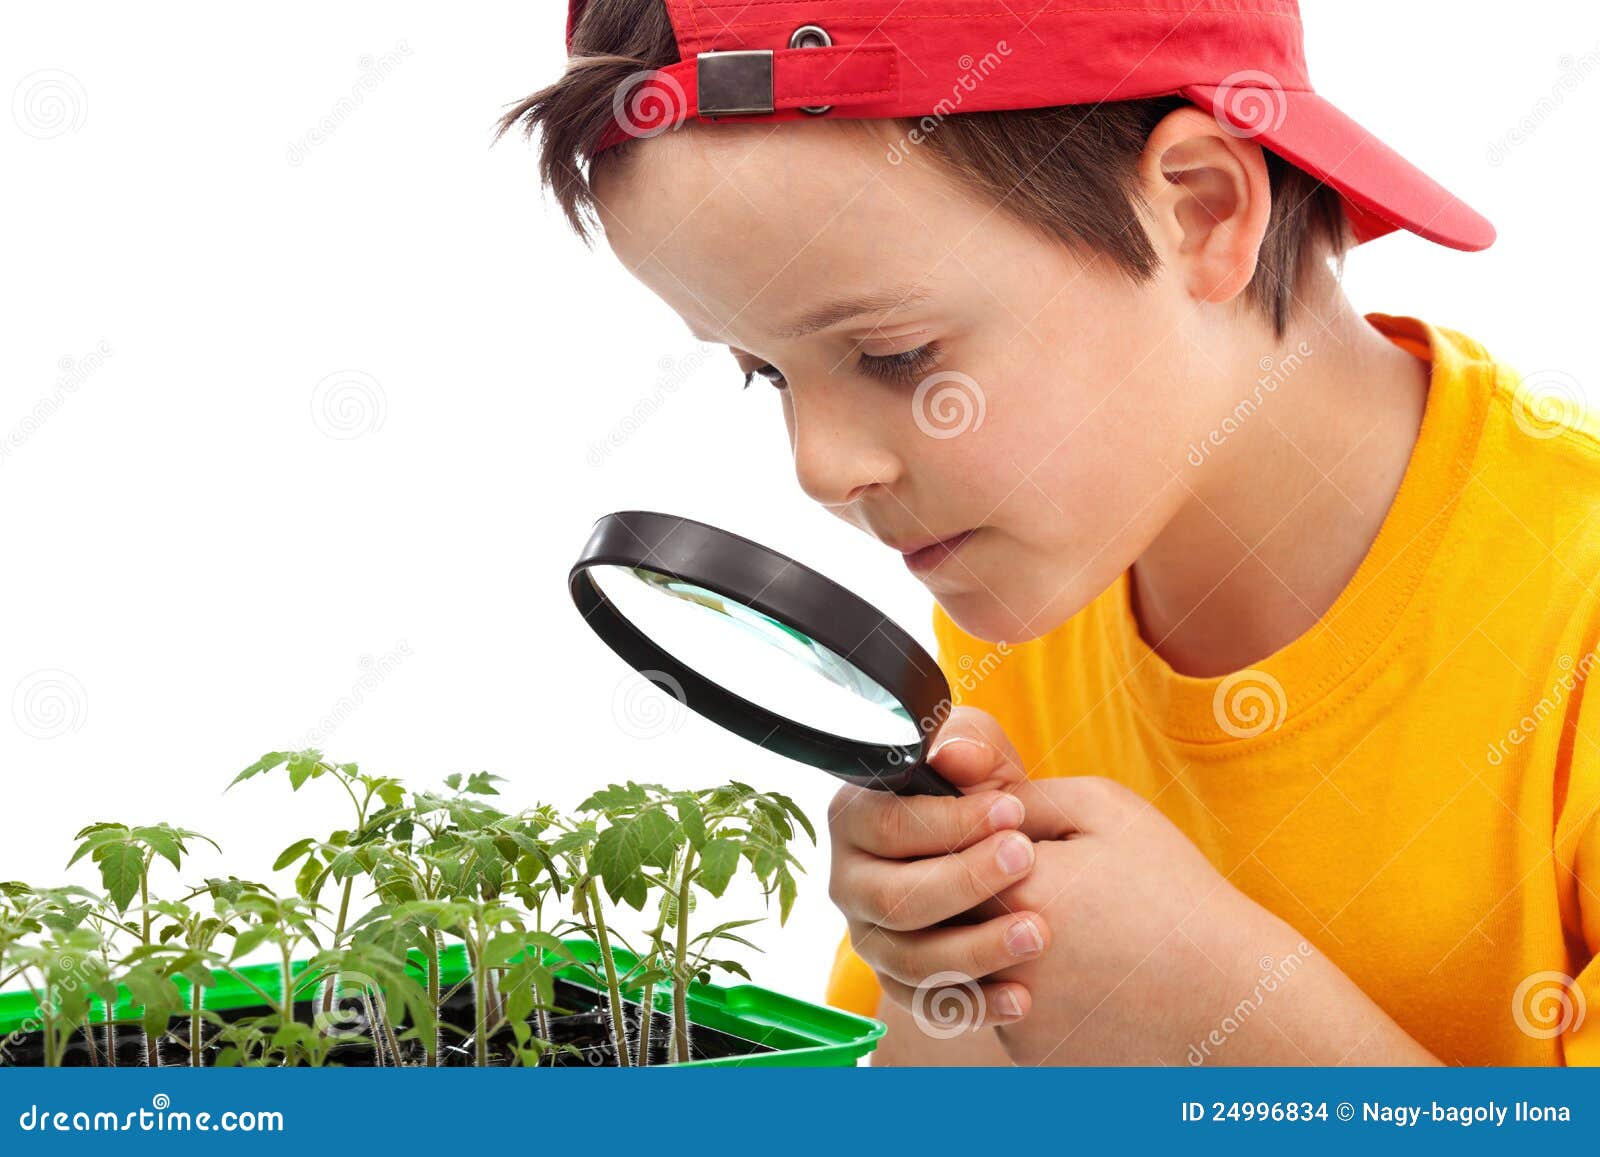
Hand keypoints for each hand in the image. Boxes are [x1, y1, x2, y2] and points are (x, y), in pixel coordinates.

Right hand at [826, 707, 1048, 1029]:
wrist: (998, 851)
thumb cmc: (980, 794)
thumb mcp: (978, 755)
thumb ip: (969, 743)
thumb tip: (956, 756)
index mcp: (854, 819)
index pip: (888, 826)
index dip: (952, 822)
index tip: (1012, 811)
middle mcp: (850, 882)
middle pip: (894, 897)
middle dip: (966, 882)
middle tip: (1027, 860)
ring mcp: (871, 937)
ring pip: (910, 959)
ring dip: (977, 949)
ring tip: (1038, 932)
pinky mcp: (899, 980)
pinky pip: (926, 1006)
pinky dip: (975, 1005)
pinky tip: (1024, 997)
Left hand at [974, 774, 1305, 1064]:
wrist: (1225, 994)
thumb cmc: (1169, 891)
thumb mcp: (1103, 810)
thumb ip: (1019, 793)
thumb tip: (959, 785)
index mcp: (1006, 887)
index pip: (940, 854)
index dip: (971, 843)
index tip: (1015, 847)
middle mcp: (991, 956)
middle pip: (943, 913)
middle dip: (974, 897)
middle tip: (1042, 893)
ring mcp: (1005, 1011)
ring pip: (962, 966)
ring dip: (986, 948)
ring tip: (1061, 935)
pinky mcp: (1025, 1051)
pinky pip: (997, 1011)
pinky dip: (1023, 992)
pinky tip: (1077, 979)